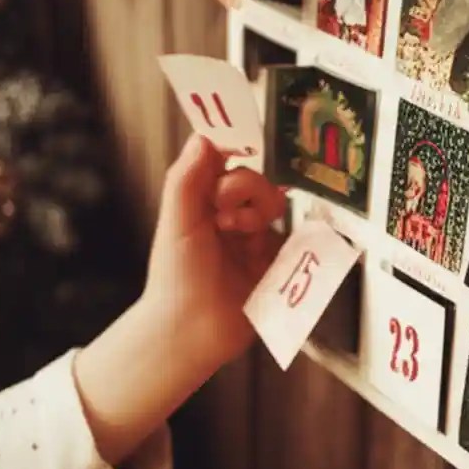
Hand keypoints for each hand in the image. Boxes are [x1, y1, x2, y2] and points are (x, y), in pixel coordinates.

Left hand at [142, 135, 285, 367]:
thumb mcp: (177, 222)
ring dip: (260, 214)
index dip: (236, 151)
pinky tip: (266, 252)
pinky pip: (292, 238)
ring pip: (275, 205)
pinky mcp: (273, 264)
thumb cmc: (176, 277)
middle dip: (246, 191)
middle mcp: (228, 217)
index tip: (245, 146)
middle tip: (225, 217)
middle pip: (255, 181)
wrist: (192, 332)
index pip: (225, 163)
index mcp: (201, 202)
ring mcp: (253, 241)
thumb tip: (205, 136)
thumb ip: (188, 178)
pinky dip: (284, 239)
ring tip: (241, 237)